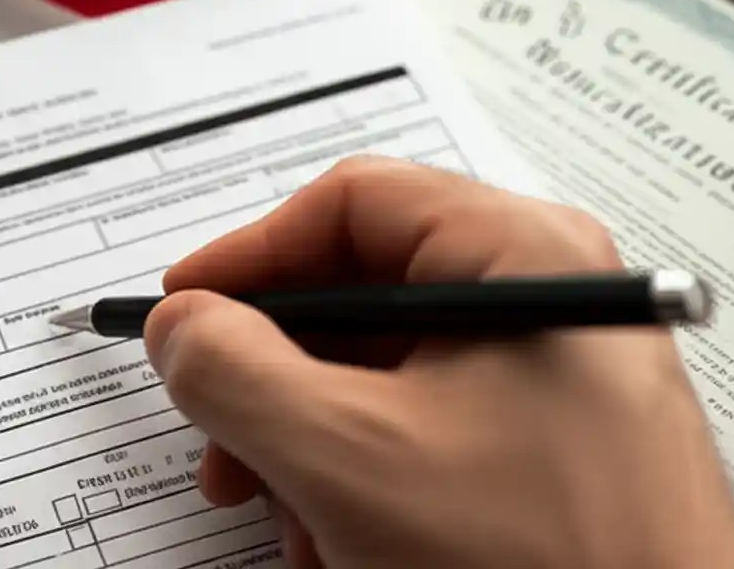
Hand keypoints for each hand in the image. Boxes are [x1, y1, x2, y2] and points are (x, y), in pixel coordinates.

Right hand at [145, 157, 733, 567]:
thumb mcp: (347, 457)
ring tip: (285, 518)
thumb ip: (235, 373)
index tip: (185, 309)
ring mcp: (553, 378)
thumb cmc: (539, 565)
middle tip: (218, 431)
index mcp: (524, 256)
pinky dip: (360, 479)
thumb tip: (180, 328)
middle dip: (272, 375)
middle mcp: (546, 301)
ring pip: (384, 374)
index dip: (251, 251)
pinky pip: (425, 431)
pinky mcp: (550, 449)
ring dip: (306, 443)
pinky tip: (339, 543)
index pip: (354, 201)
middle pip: (362, 294)